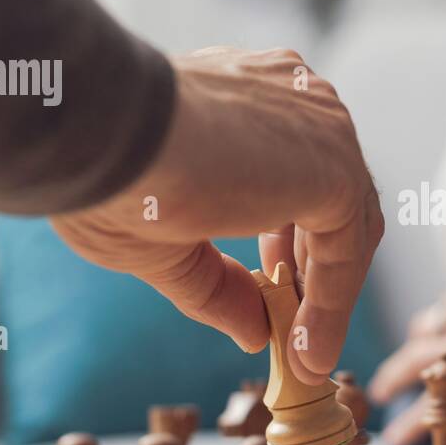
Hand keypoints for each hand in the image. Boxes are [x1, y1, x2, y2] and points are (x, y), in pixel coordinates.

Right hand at [51, 46, 383, 384]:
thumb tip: (254, 333)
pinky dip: (332, 305)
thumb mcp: (163, 241)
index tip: (274, 282)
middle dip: (312, 266)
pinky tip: (308, 351)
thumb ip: (219, 284)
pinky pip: (346, 249)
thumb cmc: (104, 171)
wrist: (99, 133)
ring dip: (326, 295)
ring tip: (305, 354)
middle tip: (290, 322)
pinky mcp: (337, 167)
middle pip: (331, 194)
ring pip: (345, 224)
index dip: (290, 233)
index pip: (296, 167)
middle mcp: (296, 97)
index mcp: (253, 90)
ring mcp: (322, 128)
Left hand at [372, 269, 445, 444]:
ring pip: (419, 369)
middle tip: (382, 384)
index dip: (429, 334)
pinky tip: (400, 436)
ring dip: (395, 386)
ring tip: (380, 404)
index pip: (441, 315)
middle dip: (398, 364)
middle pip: (420, 340)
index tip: (424, 349)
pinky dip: (414, 423)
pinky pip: (438, 405)